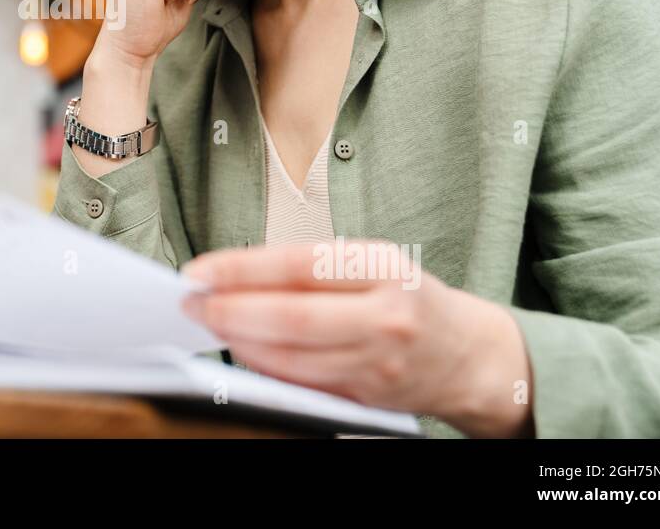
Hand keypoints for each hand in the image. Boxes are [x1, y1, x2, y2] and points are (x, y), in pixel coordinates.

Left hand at [179, 240, 534, 437]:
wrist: (465, 354)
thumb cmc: (407, 296)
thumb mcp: (373, 261)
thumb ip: (311, 266)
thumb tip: (235, 272)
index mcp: (384, 269)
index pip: (298, 266)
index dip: (241, 269)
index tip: (200, 271)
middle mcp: (385, 317)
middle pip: (291, 318)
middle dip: (230, 310)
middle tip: (193, 302)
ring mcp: (377, 363)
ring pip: (291, 357)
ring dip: (239, 341)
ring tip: (209, 322)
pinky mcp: (366, 397)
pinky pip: (301, 383)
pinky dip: (263, 367)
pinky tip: (242, 349)